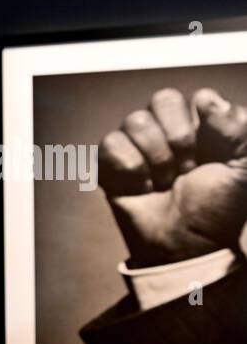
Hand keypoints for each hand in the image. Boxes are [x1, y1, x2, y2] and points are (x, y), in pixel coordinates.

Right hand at [98, 87, 246, 266]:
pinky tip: (140, 188)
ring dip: (154, 157)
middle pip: (162, 99)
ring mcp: (138, 147)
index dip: (203, 126)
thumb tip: (203, 98)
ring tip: (163, 182)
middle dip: (176, 138)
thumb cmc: (217, 211)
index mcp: (203, 128)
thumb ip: (236, 129)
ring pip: (134, 121)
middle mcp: (168, 131)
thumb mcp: (243, 171)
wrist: (184, 245)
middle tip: (185, 168)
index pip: (196, 98)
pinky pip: (110, 144)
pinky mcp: (110, 166)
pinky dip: (128, 168)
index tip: (210, 155)